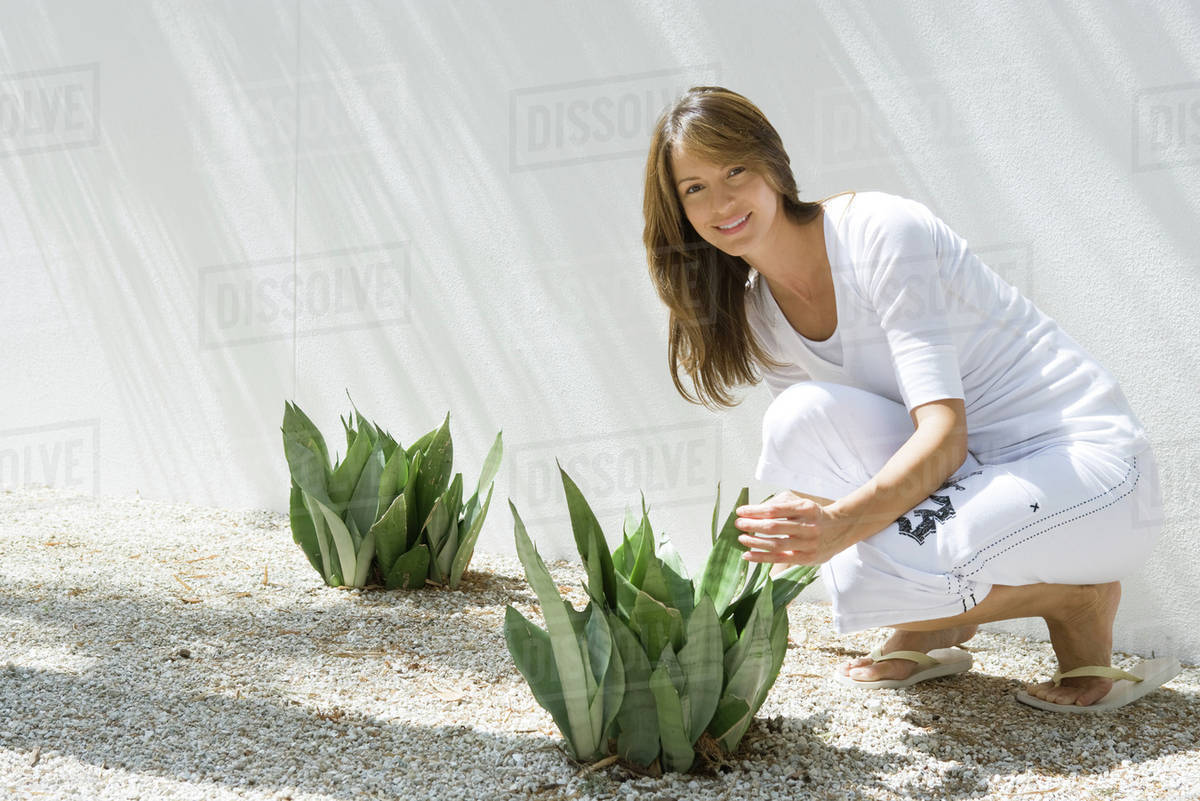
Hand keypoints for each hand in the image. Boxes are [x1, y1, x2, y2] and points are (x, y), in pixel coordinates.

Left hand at [734, 490, 848, 565]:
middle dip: (752, 525)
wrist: (840, 529)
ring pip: (776, 544)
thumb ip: (779, 504)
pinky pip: (780, 558)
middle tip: (738, 524)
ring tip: (741, 539)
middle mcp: (808, 526)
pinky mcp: (806, 558)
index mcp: (806, 508)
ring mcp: (808, 544)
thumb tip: (753, 512)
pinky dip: (762, 557)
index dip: (755, 511)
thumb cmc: (813, 515)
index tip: (740, 511)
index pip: (775, 510)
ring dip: (755, 542)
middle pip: (774, 527)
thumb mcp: (800, 502)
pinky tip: (748, 555)